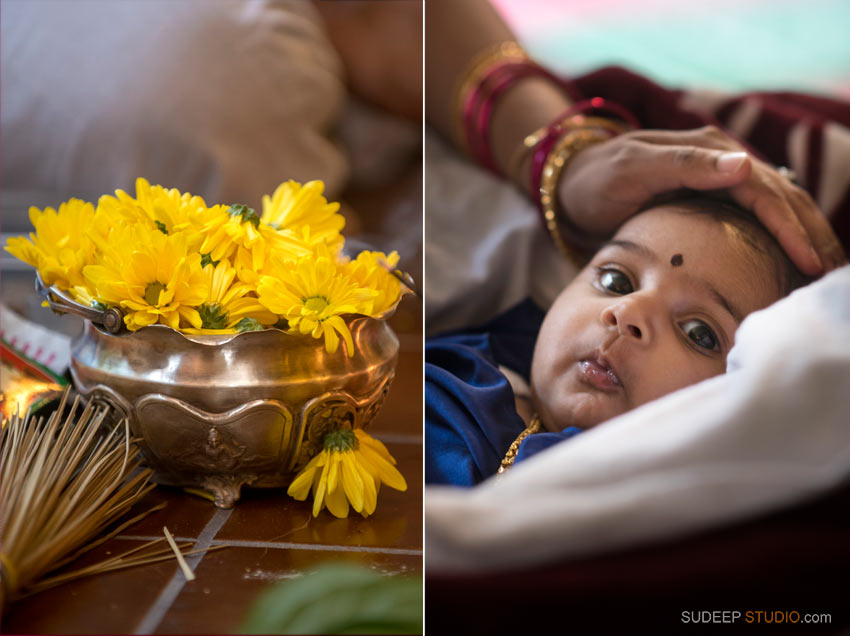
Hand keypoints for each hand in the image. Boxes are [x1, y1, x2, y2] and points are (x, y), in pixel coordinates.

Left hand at [558, 126, 846, 274]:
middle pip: (781, 198)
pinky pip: (755, 219)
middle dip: (811, 234)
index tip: (811, 260)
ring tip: (825, 270)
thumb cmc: (597, 179)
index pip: (764, 191)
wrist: (572, 185)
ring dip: (803, 237)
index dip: (791, 226)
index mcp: (711, 152)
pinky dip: (779, 238)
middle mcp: (723, 163)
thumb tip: (744, 165)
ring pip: (775, 208)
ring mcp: (719, 181)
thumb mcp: (633, 168)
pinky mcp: (711, 200)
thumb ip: (685, 165)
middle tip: (833, 273)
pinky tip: (791, 262)